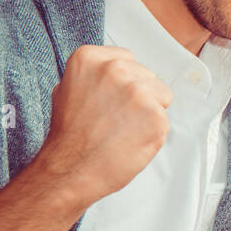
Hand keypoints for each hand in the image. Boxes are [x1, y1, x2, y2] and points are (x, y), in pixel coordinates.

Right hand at [33, 45, 172, 210]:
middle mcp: (114, 69)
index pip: (129, 60)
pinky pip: (164, 120)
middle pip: (147, 76)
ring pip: (161, 96)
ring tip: (122, 130)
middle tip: (114, 120)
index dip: (123, 84)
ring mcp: (137, 91)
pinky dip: (152, 133)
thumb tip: (118, 71)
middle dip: (137, 98)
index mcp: (90, 58)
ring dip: (148, 113)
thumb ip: (93, 75)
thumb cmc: (69, 137)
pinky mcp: (155, 115)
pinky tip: (130, 141)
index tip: (110, 100)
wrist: (68, 171)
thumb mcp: (67, 90)